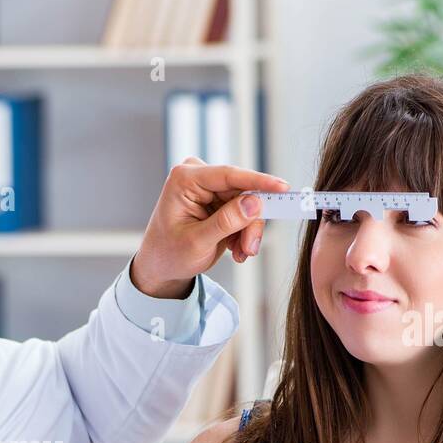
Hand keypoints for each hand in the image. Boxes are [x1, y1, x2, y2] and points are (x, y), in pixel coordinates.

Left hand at [131, 158, 288, 297]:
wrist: (160, 267)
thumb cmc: (169, 254)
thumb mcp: (197, 242)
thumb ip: (226, 222)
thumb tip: (255, 203)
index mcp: (185, 179)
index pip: (228, 175)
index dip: (258, 181)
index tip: (283, 187)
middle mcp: (198, 177)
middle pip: (242, 192)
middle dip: (250, 222)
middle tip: (250, 248)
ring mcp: (209, 188)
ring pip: (247, 204)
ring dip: (248, 231)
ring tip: (241, 253)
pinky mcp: (218, 201)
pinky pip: (244, 212)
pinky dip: (243, 233)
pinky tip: (235, 250)